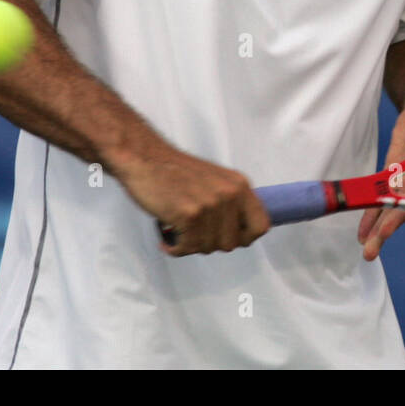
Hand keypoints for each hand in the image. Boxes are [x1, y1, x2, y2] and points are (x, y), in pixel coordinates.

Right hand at [115, 134, 269, 255]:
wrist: (144, 158)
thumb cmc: (174, 172)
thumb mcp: (216, 181)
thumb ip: (231, 204)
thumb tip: (241, 236)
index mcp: (240, 185)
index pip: (261, 226)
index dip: (244, 238)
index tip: (224, 236)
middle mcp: (230, 194)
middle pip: (232, 243)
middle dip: (209, 243)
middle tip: (192, 232)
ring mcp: (210, 204)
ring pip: (208, 248)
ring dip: (189, 244)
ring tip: (178, 230)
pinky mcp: (189, 214)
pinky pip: (188, 248)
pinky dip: (175, 248)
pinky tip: (167, 236)